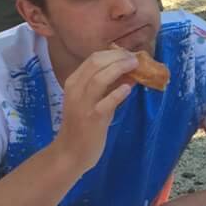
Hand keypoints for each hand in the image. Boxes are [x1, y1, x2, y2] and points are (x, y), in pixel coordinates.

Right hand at [54, 49, 139, 174]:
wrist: (71, 152)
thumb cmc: (83, 125)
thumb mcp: (91, 101)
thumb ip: (107, 87)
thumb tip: (129, 72)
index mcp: (73, 82)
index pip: (92, 58)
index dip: (113, 53)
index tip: (128, 54)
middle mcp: (76, 90)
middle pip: (96, 63)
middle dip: (118, 57)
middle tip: (135, 59)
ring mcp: (83, 104)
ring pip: (99, 78)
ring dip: (119, 68)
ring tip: (135, 66)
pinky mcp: (92, 119)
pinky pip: (107, 102)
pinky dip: (118, 93)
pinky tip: (129, 88)